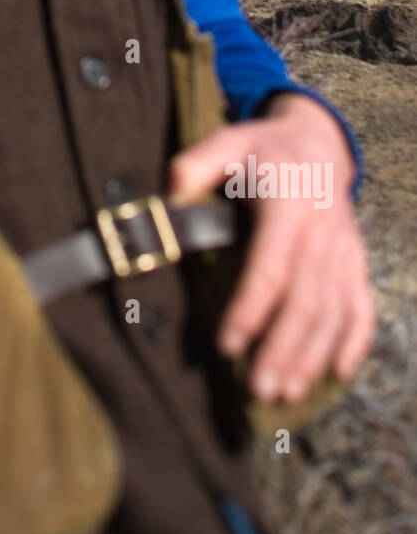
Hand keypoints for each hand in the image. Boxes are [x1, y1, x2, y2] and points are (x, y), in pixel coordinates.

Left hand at [167, 93, 375, 402]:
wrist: (318, 142)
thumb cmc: (262, 149)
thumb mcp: (227, 141)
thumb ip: (195, 164)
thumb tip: (170, 195)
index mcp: (290, 207)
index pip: (271, 268)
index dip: (250, 309)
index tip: (226, 344)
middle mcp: (323, 233)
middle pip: (306, 301)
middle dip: (283, 349)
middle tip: (258, 389)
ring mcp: (344, 251)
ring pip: (334, 312)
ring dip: (312, 356)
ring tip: (285, 392)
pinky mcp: (355, 262)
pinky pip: (362, 305)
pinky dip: (355, 341)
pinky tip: (339, 373)